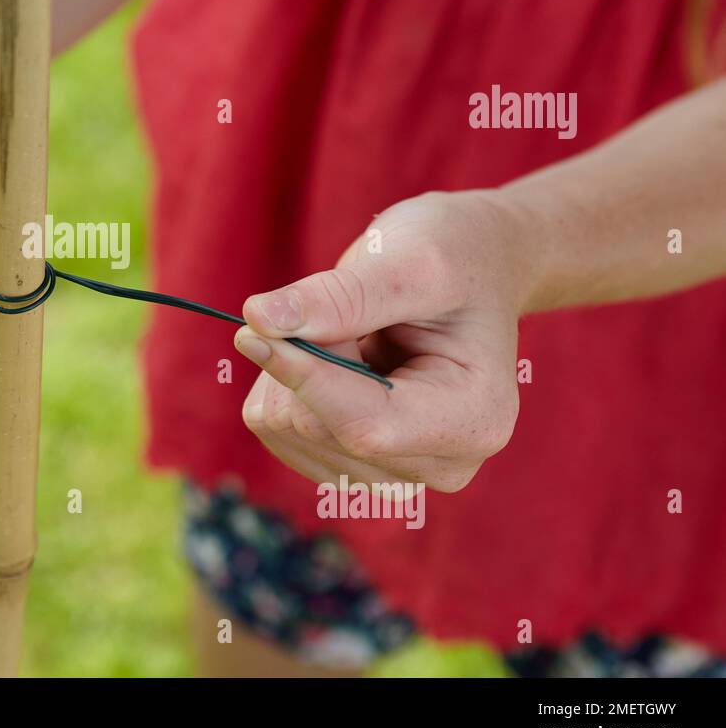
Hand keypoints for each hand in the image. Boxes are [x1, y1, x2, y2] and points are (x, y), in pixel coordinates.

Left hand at [234, 190, 531, 492]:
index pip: (363, 426)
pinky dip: (286, 382)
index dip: (303, 379)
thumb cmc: (455, 255)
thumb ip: (340, 297)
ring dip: (296, 367)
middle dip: (309, 356)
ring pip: (285, 430)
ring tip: (356, 332)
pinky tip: (339, 354)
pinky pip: (274, 428)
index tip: (253, 330)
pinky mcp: (348, 462)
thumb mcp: (412, 260)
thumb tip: (259, 321)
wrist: (471, 267)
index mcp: (474, 422)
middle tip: (348, 307)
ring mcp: (392, 472)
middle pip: (315, 428)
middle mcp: (438, 465)